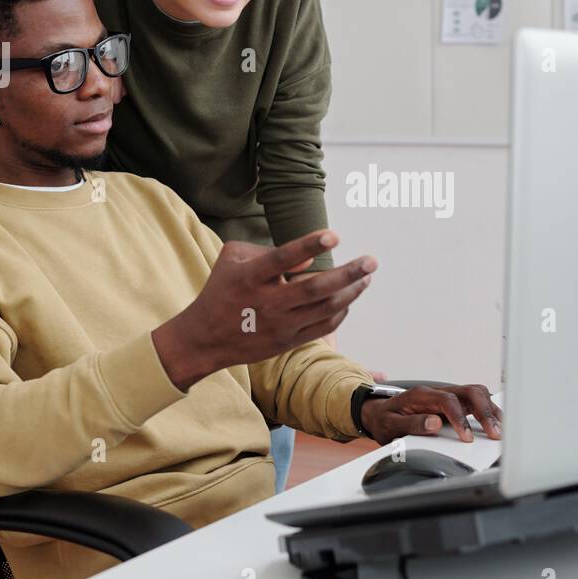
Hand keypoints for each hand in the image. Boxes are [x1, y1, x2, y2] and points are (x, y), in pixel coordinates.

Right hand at [152, 230, 375, 389]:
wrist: (206, 338)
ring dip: (351, 292)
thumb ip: (266, 250)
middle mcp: (267, 302)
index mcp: (250, 277)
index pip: (283, 259)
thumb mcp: (232, 259)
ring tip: (367, 277)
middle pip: (315, 288)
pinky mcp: (288, 341)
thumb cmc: (222, 290)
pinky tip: (349, 298)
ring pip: (325, 309)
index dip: (309, 246)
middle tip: (371, 261)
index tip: (334, 236)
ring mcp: (279, 325)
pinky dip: (340, 312)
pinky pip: (323, 327)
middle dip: (348, 274)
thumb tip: (309, 257)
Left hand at [360, 384, 501, 444]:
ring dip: (490, 410)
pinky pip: (475, 400)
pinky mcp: (453, 403)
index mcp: (421, 395)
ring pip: (476, 393)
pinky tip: (496, 422)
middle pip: (468, 392)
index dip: (460, 417)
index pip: (448, 400)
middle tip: (493, 433)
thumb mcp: (390, 425)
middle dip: (484, 411)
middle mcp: (437, 392)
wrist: (379, 413)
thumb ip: (412, 423)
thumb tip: (434, 423)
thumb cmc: (385, 420)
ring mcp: (447, 396)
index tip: (466, 437)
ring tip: (499, 430)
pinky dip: (488, 410)